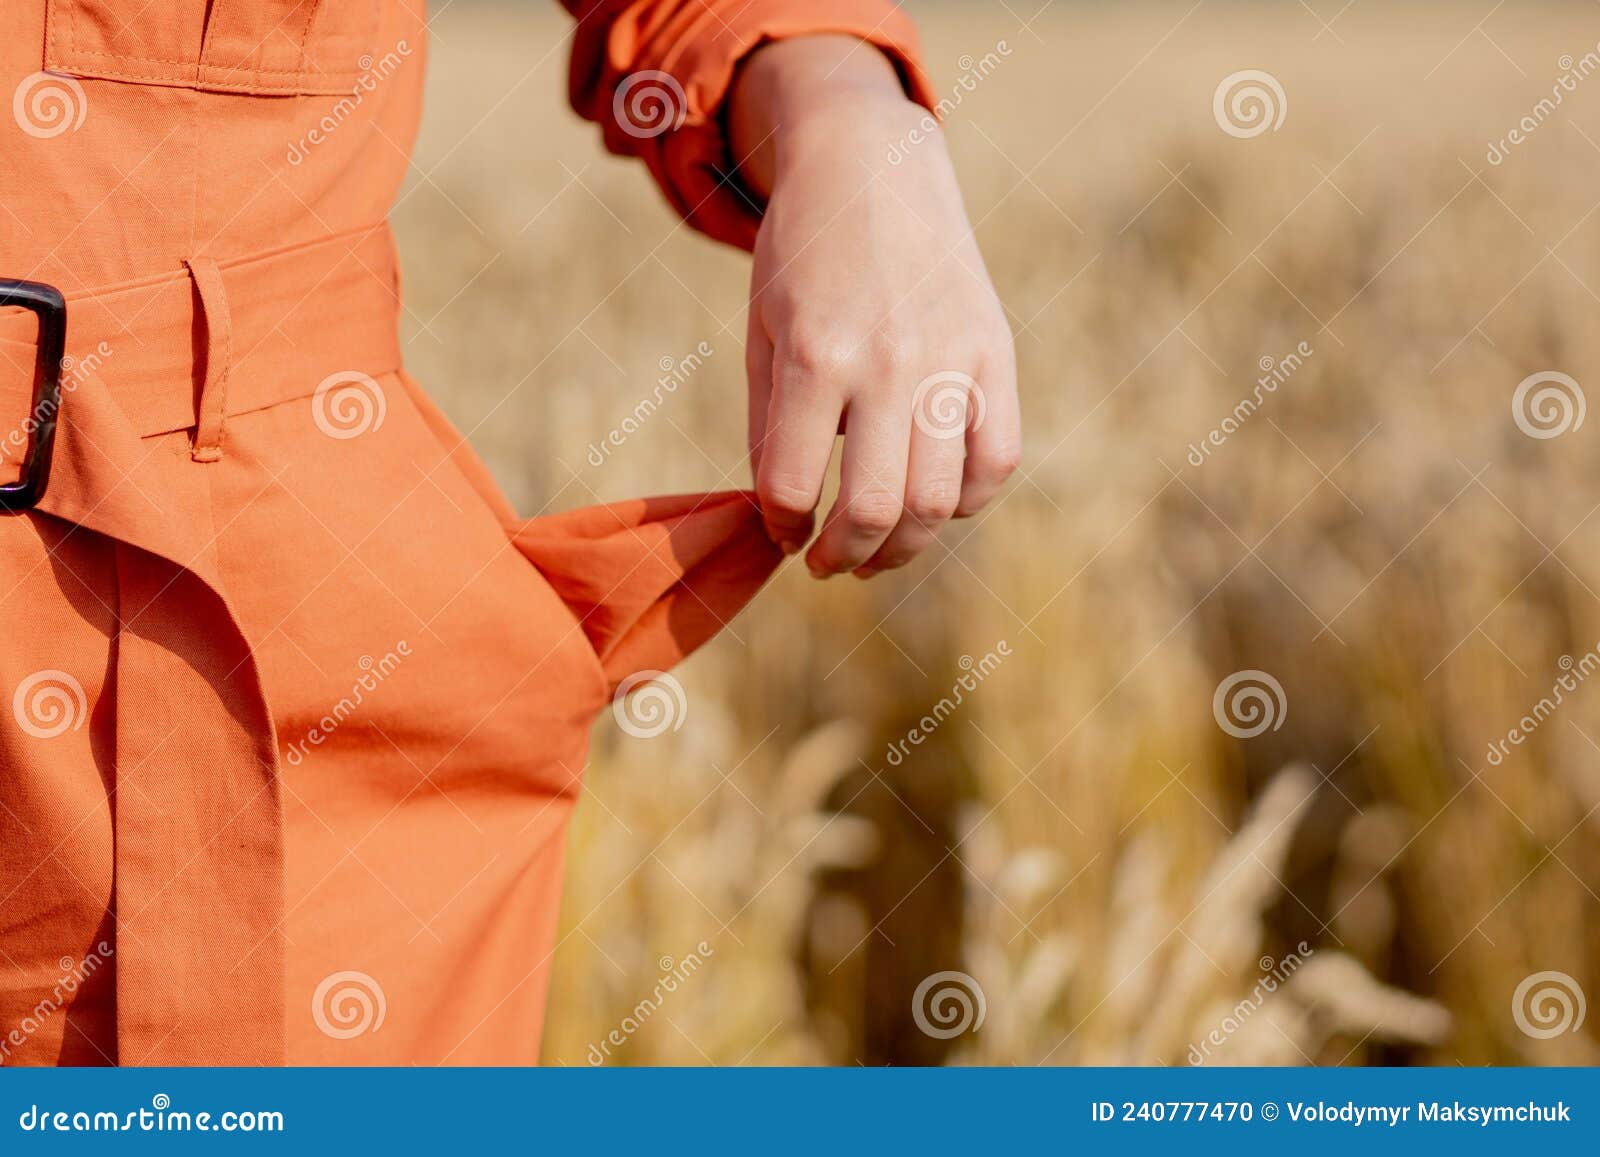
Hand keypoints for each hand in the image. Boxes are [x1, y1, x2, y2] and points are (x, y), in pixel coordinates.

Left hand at [730, 37, 1019, 578]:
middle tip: (828, 564)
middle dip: (843, 558)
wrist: (873, 168)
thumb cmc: (803, 259)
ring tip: (877, 550)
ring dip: (903, 546)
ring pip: (940, 501)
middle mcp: (887, 362)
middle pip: (874, 510)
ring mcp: (950, 358)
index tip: (784, 535)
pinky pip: (996, 461)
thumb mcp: (763, 333)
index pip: (792, 488)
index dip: (782, 530)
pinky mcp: (995, 353)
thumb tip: (783, 518)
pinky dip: (969, 501)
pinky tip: (934, 500)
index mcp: (814, 355)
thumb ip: (770, 428)